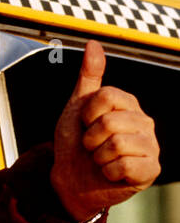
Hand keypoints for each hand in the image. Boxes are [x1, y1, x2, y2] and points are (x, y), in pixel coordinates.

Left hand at [49, 40, 159, 222]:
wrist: (71, 179)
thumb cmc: (75, 142)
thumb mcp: (77, 106)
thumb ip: (88, 76)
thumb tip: (94, 43)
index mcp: (129, 104)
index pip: (106, 97)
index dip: (86, 114)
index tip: (85, 124)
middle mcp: (145, 122)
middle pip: (110, 122)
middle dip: (90, 138)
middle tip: (92, 146)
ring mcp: (151, 147)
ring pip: (117, 144)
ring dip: (98, 156)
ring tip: (100, 159)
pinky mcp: (151, 171)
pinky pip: (125, 166)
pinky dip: (109, 172)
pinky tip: (110, 173)